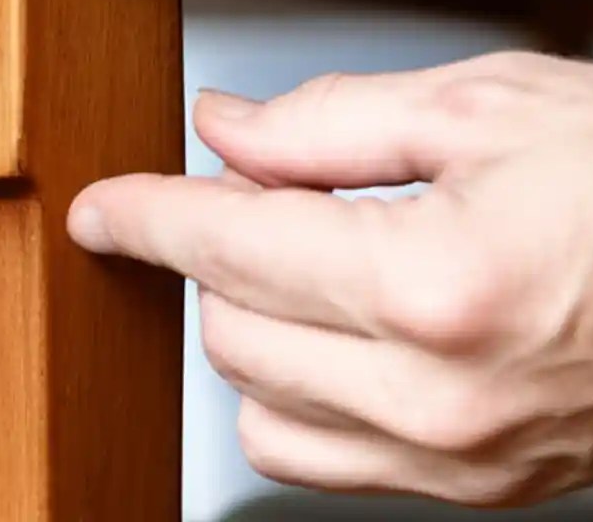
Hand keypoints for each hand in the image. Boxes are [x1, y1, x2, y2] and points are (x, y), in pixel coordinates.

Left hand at [68, 51, 592, 505]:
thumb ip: (329, 124)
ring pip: (257, 405)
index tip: (104, 209)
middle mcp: (437, 394)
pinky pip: (319, 458)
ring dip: (254, 326)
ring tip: (313, 265)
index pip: (227, 249)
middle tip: (268, 196)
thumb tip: (225, 133)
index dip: (145, 217)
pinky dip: (296, 393)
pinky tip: (336, 335)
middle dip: (219, 254)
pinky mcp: (469, 486)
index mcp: (437, 286)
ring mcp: (454, 456)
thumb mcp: (489, 108)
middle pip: (230, 328)